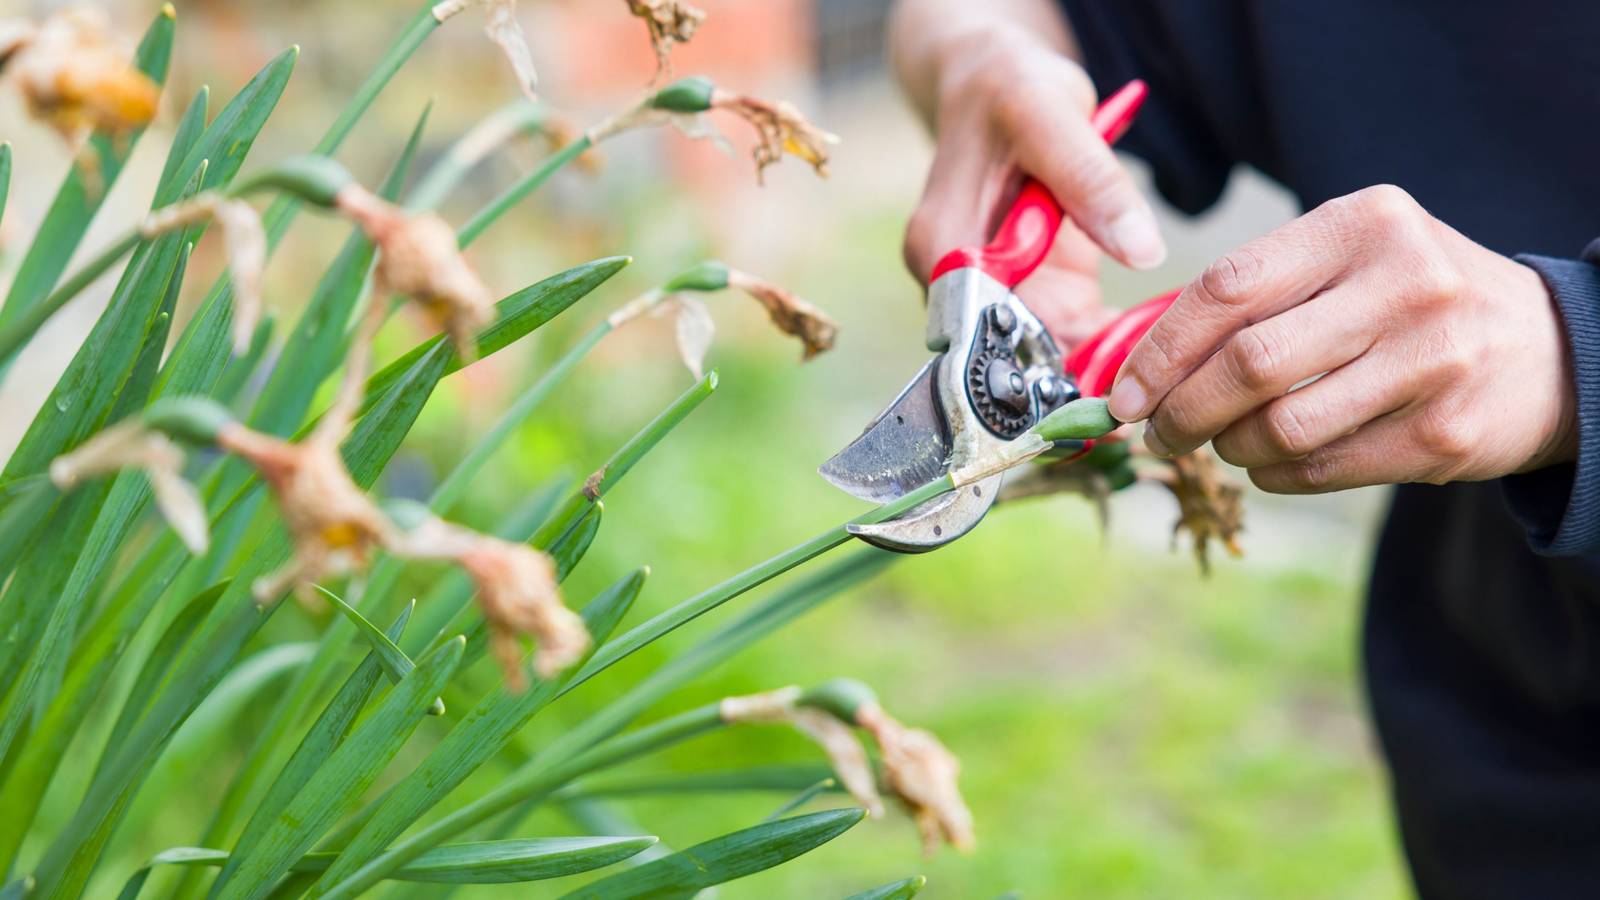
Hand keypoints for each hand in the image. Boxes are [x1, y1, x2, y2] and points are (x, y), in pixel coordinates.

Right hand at [901, 24, 1165, 346]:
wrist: (996, 82)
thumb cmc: (1009, 89)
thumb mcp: (1050, 116)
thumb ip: (1092, 180)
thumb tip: (1140, 251)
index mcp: (944, 246)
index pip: (982, 331)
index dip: (1038, 361)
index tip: (1104, 373)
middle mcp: (958, 281)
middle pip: (1010, 355)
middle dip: (1074, 375)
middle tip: (1146, 386)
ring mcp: (994, 289)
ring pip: (1041, 355)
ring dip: (1096, 365)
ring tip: (1157, 371)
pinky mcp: (1030, 289)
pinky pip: (1066, 334)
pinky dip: (1104, 343)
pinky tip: (1148, 342)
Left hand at [1105, 184, 1577, 492]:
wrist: (1548, 351)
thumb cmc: (1407, 300)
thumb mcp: (1347, 260)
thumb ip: (1256, 295)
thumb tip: (1140, 365)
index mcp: (1362, 224)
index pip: (1227, 288)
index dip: (1159, 351)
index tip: (1124, 394)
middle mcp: (1405, 282)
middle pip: (1248, 363)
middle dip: (1183, 410)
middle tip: (1159, 433)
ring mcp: (1431, 360)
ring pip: (1281, 427)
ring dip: (1230, 447)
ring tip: (1223, 441)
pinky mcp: (1444, 433)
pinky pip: (1321, 469)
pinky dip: (1275, 474)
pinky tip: (1270, 461)